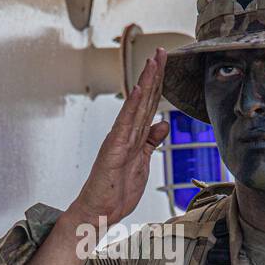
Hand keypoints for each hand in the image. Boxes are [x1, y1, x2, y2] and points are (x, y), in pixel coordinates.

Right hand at [69, 47, 170, 225]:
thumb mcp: (142, 163)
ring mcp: (119, 140)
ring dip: (145, 83)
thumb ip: (150, 143)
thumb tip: (162, 124)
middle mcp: (125, 133)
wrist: (99, 212)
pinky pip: (125, 125)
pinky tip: (138, 90)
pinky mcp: (113, 150)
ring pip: (135, 106)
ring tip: (152, 62)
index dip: (158, 84)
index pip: (148, 105)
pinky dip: (132, 106)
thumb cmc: (115, 191)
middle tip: (162, 51)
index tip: (165, 64)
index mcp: (133, 137)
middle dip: (153, 75)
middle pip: (143, 99)